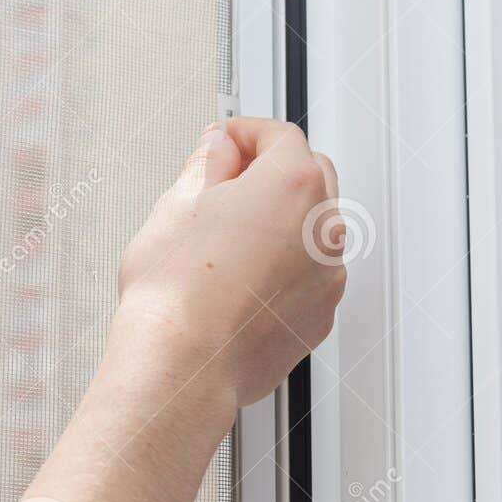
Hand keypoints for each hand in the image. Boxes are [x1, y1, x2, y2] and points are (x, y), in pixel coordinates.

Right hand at [112, 117, 347, 412]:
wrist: (182, 368)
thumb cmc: (176, 298)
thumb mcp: (176, 206)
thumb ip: (206, 165)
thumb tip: (216, 152)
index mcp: (292, 187)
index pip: (279, 135)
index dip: (245, 132)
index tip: (225, 140)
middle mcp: (321, 230)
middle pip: (310, 176)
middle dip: (272, 171)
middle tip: (228, 180)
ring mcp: (326, 278)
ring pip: (313, 230)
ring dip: (283, 222)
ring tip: (230, 237)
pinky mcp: (317, 317)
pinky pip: (309, 277)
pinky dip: (286, 268)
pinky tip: (243, 279)